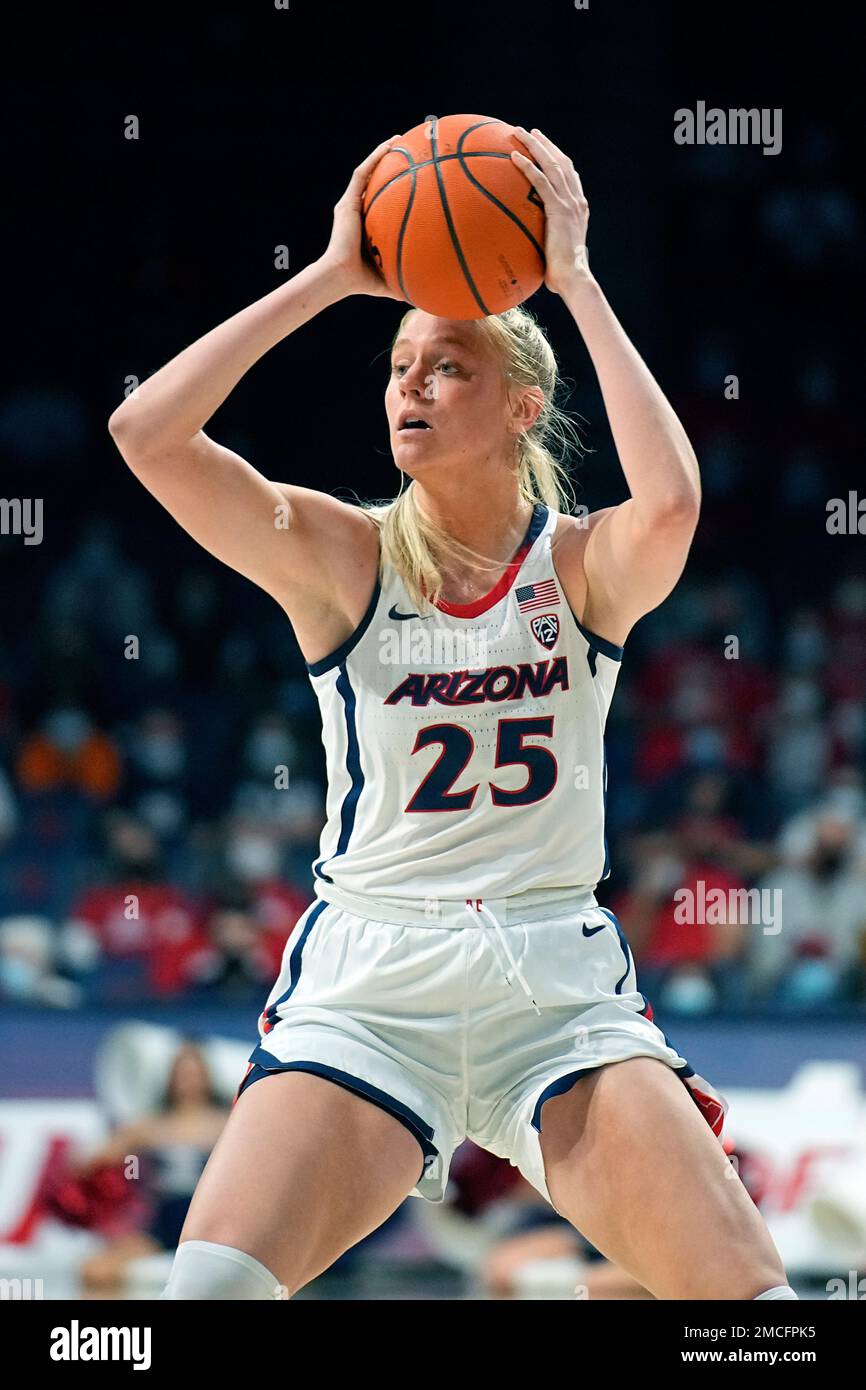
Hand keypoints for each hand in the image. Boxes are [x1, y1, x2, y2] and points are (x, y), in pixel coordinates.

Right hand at [318, 135, 408, 300]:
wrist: (341, 277)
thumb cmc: (362, 282)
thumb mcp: (389, 279)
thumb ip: (405, 280)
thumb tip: (424, 296)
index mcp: (366, 224)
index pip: (382, 201)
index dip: (395, 188)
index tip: (413, 179)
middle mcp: (357, 210)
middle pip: (376, 181)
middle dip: (391, 165)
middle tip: (410, 153)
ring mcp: (351, 204)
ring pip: (368, 172)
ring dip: (383, 154)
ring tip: (399, 140)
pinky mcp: (347, 202)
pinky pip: (363, 174)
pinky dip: (375, 158)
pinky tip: (390, 146)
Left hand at [510, 126, 590, 295]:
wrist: (574, 278)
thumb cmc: (563, 274)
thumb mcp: (555, 251)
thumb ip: (546, 241)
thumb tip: (527, 247)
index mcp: (579, 207)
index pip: (569, 175)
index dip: (557, 158)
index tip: (545, 147)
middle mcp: (577, 200)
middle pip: (561, 162)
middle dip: (545, 144)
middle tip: (530, 132)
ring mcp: (569, 203)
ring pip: (552, 164)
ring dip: (535, 145)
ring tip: (519, 133)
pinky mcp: (559, 210)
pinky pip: (541, 181)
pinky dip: (528, 166)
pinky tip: (514, 156)